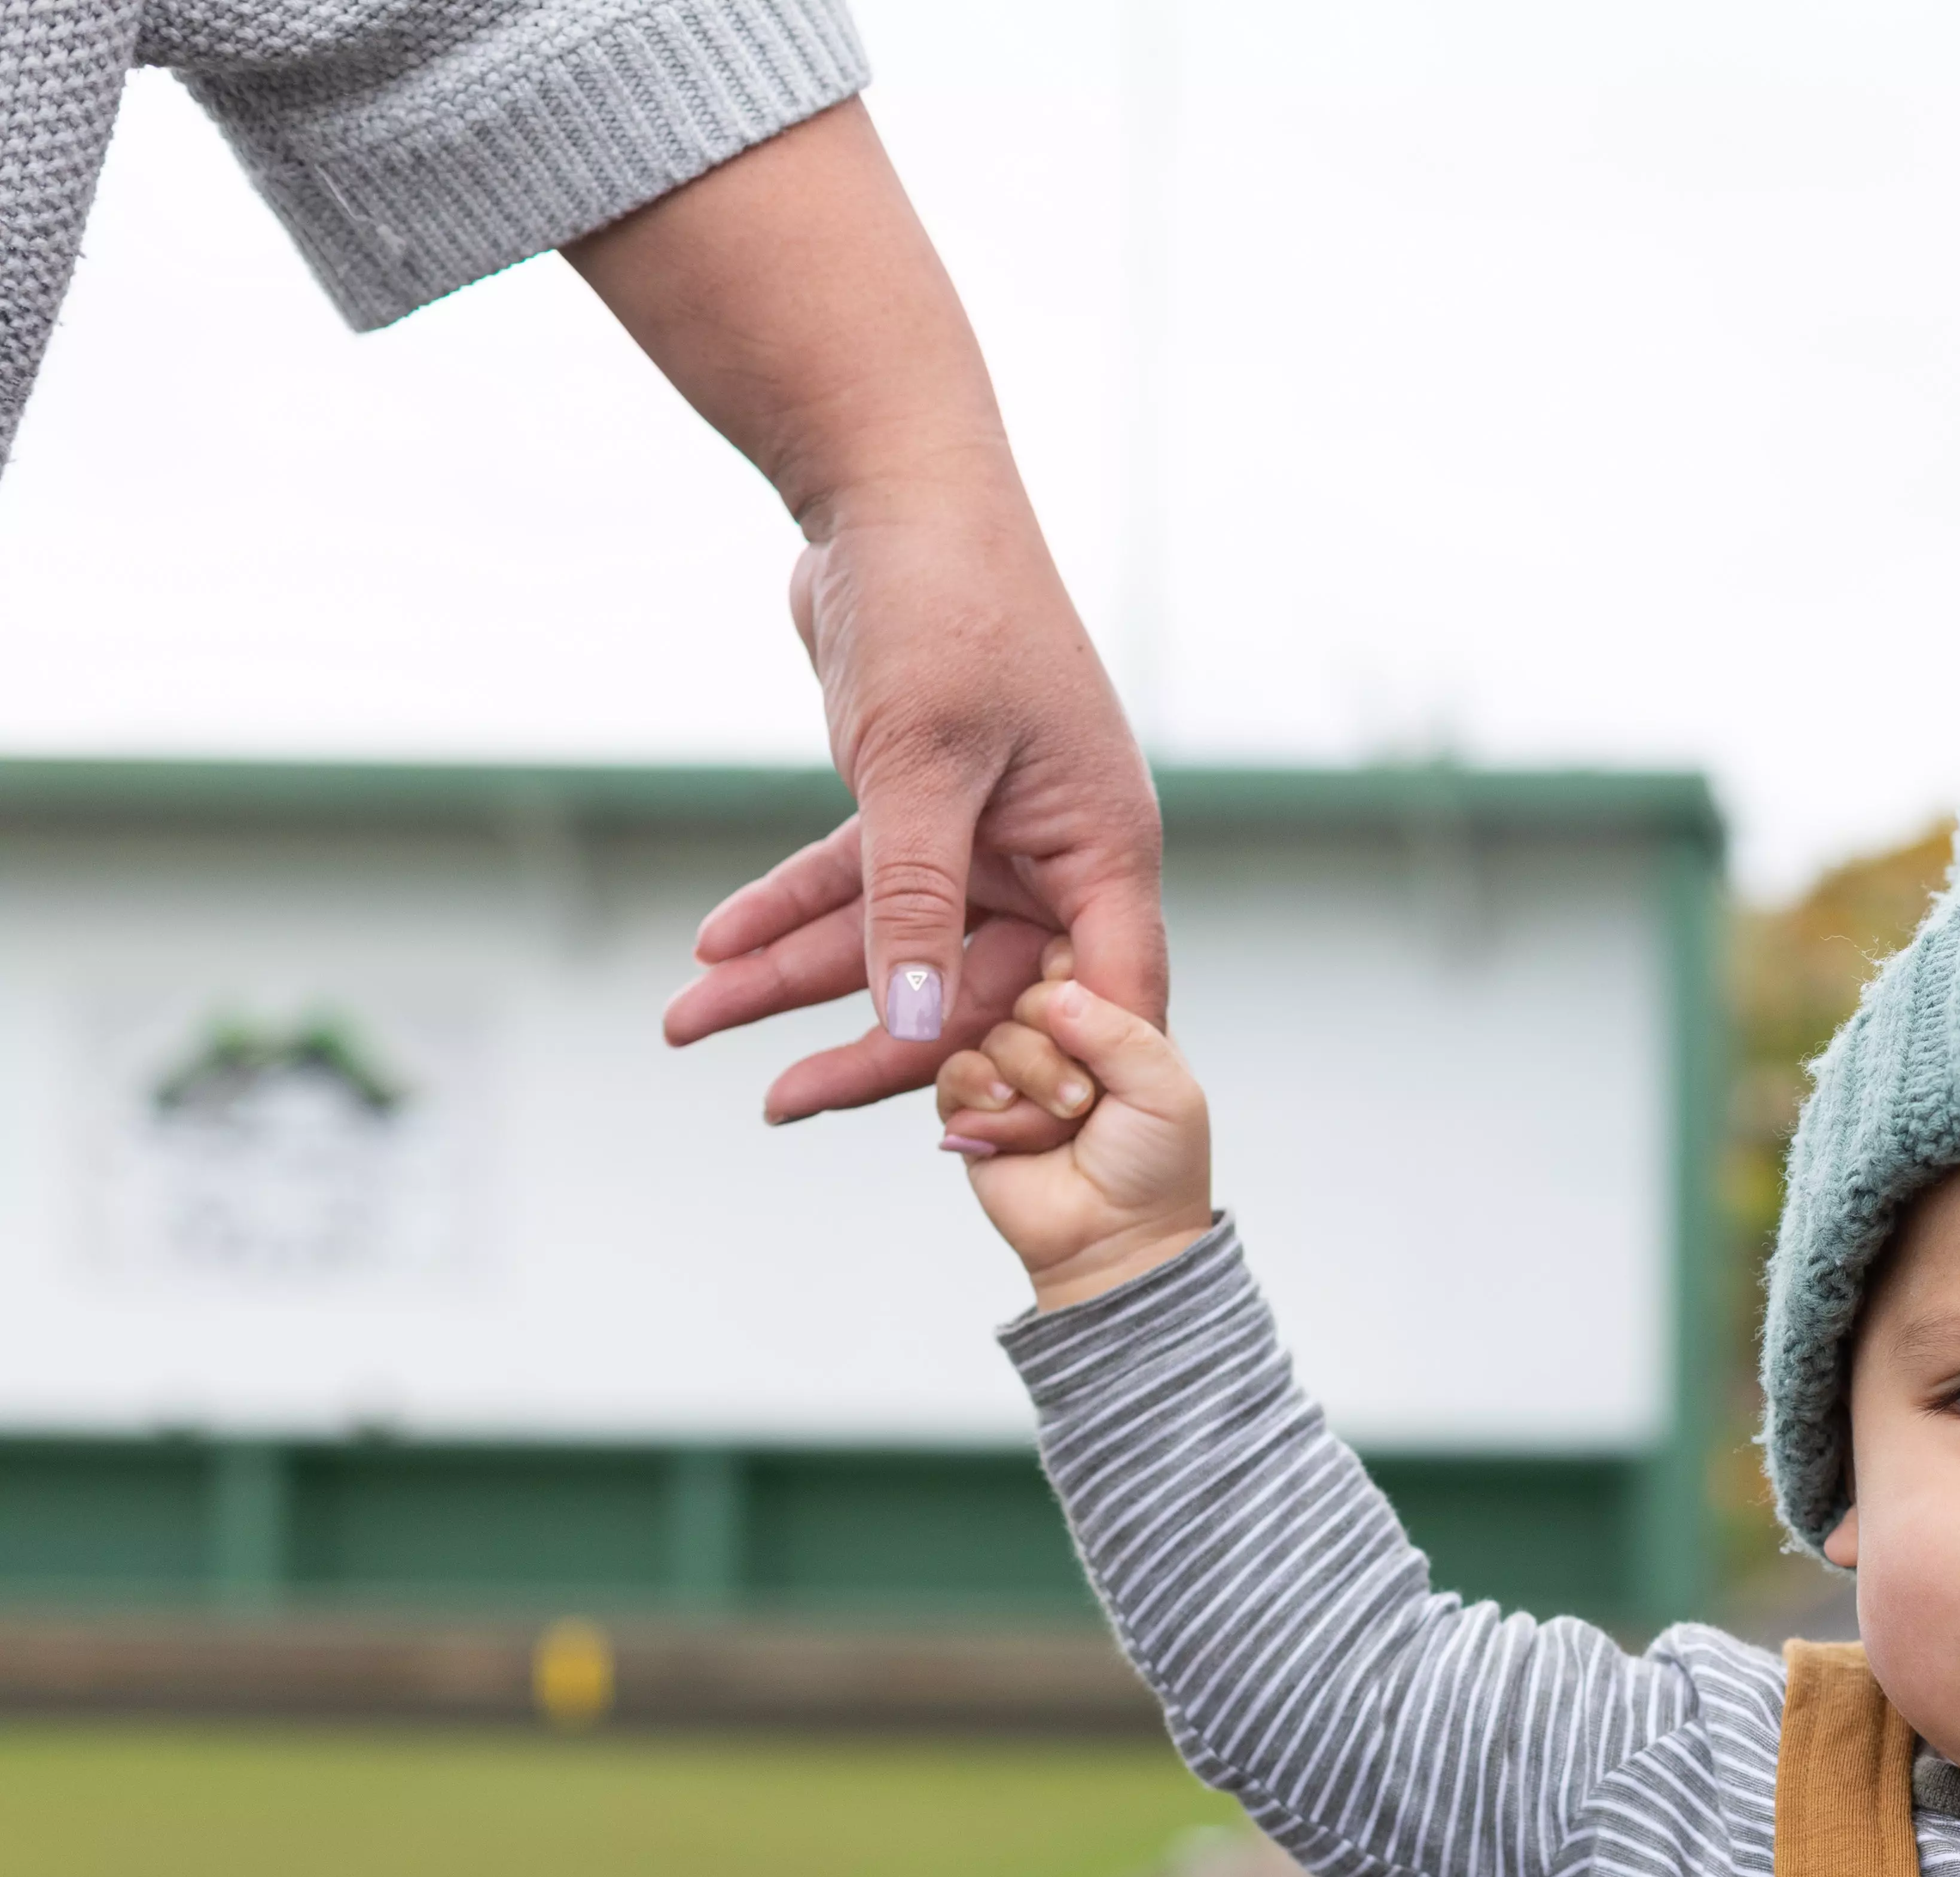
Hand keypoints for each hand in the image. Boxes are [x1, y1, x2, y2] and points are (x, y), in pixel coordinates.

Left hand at [574, 102, 1165, 1137]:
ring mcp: (994, 832)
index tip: (960, 1142)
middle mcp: (1059, 854)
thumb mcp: (921, 762)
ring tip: (686, 1025)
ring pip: (899, 940)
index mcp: (1102, 849)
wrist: (889, 481)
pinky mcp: (927, 804)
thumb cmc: (943, 602)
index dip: (1042, 1077)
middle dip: (866, 1042)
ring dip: (793, 980)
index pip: (1099, 1002)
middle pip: (978, 987)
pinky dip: (787, 912)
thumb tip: (917, 1026)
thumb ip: (916, 901)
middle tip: (771, 1104)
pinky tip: (711, 948)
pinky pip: (859, 886)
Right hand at [939, 941, 1214, 1309]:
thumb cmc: (1154, 1170)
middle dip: (1053, 1052)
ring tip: (1059, 1124)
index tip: (1091, 1032)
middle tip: (1083, 1101)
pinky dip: (985, 1103)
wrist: (1115, 1243)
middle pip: (1028, 998)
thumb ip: (1119, 1030)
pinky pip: (954, 1075)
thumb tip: (1058, 992)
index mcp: (1113, 1022)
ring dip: (1027, 1083)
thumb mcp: (1165, 1089)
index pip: (1075, 962)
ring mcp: (1014, 1071)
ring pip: (992, 1036)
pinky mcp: (973, 1106)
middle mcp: (1060, 1040)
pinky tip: (1012, 1132)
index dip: (1075, 990)